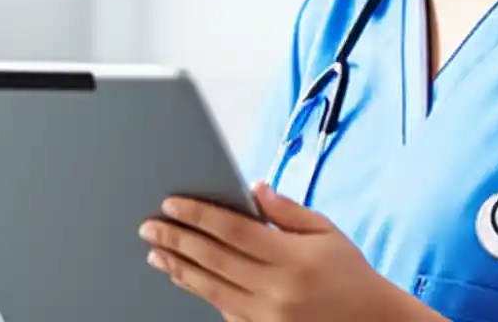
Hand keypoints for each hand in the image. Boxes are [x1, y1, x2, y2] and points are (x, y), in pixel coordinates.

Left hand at [139, 182, 444, 320]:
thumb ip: (286, 210)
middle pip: (214, 259)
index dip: (198, 214)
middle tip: (149, 227)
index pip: (233, 230)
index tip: (171, 203)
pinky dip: (199, 291)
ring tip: (155, 253)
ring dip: (179, 268)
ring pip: (211, 287)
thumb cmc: (349, 272)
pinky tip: (182, 277)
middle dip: (176, 240)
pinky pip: (223, 309)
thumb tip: (252, 187)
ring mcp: (268, 316)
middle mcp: (277, 290)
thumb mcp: (325, 231)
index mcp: (293, 257)